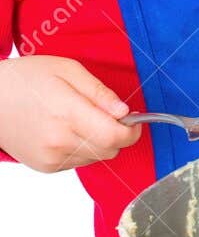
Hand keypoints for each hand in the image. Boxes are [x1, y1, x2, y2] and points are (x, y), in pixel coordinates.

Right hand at [0, 56, 140, 171]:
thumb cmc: (25, 80)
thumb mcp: (66, 69)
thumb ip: (99, 92)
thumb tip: (124, 112)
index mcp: (67, 113)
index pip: (115, 136)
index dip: (132, 130)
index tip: (133, 120)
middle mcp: (59, 141)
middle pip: (110, 150)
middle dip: (117, 134)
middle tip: (106, 115)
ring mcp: (52, 157)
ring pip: (97, 157)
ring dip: (99, 141)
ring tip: (79, 119)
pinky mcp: (46, 167)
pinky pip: (80, 162)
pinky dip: (82, 148)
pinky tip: (66, 130)